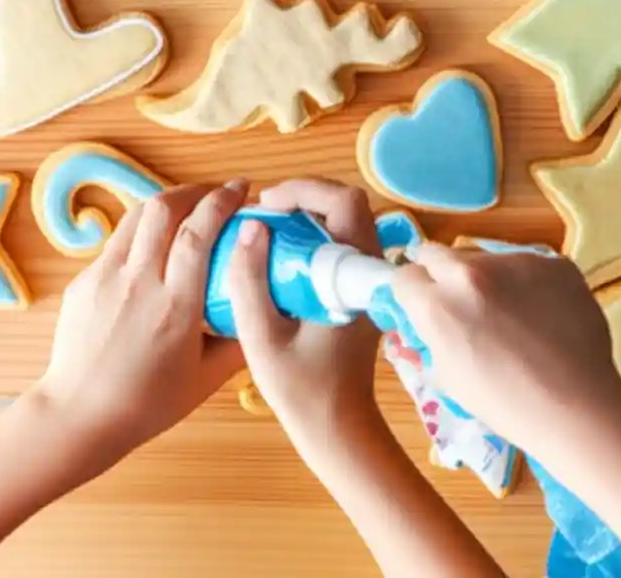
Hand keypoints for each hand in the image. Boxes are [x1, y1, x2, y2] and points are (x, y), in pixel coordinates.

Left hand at [37, 182, 247, 453]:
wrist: (80, 415)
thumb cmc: (147, 403)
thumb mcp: (206, 379)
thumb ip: (239, 342)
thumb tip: (264, 308)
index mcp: (175, 306)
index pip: (198, 233)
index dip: (221, 202)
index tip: (241, 189)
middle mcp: (138, 283)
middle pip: (163, 208)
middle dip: (193, 190)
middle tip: (215, 193)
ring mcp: (105, 278)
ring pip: (136, 218)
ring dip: (166, 203)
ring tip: (186, 208)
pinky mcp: (84, 282)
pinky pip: (117, 244)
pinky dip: (142, 233)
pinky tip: (153, 247)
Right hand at [226, 179, 383, 438]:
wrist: (339, 429)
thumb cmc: (302, 390)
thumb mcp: (262, 338)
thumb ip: (251, 281)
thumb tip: (251, 228)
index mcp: (354, 279)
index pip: (346, 203)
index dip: (304, 190)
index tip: (265, 206)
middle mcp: (370, 274)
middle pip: (348, 207)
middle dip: (303, 199)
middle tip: (262, 216)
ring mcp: (366, 284)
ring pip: (344, 227)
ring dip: (306, 219)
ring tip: (265, 235)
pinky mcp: (358, 296)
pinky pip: (339, 250)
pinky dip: (309, 242)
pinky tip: (278, 262)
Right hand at [391, 242, 620, 454]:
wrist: (577, 406)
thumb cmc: (504, 403)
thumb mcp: (446, 378)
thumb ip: (423, 342)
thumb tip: (410, 328)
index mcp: (438, 304)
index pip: (404, 276)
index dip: (411, 293)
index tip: (422, 306)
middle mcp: (472, 271)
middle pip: (437, 253)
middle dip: (439, 274)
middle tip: (458, 302)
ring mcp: (517, 262)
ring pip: (485, 258)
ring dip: (485, 278)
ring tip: (509, 314)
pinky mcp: (555, 263)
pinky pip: (526, 265)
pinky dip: (526, 283)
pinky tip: (541, 314)